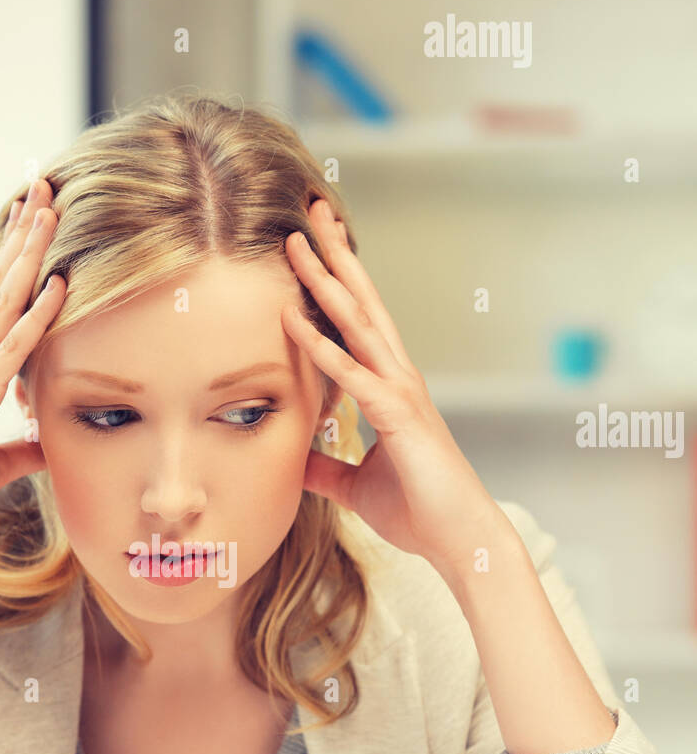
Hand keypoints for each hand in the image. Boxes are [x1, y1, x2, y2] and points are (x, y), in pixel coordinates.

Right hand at [0, 178, 65, 548]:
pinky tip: (58, 284)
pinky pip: (11, 347)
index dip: (14, 256)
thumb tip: (48, 443)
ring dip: (29, 254)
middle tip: (42, 187)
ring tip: (49, 210)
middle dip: (21, 235)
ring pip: (2, 299)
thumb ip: (23, 446)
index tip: (33, 217)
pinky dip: (36, 314)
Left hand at [281, 198, 503, 573]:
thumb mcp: (354, 485)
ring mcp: (402, 394)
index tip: (310, 245)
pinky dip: (324, 349)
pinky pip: (354, 376)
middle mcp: (397, 378)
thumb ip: (325, 467)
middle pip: (361, 303)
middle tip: (308, 212)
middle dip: (335, 256)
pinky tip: (295, 322)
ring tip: (298, 244)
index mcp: (389, 387)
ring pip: (359, 325)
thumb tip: (294, 457)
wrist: (460, 541)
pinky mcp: (400, 419)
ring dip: (326, 283)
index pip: (356, 323)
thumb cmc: (417, 511)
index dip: (334, 282)